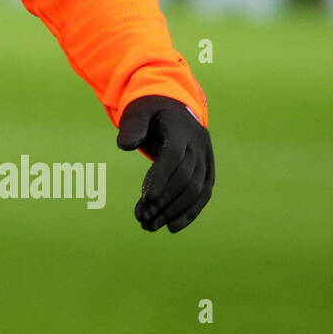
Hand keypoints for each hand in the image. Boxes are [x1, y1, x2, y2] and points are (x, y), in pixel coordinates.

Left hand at [116, 95, 214, 233]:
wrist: (174, 106)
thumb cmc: (150, 110)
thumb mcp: (137, 111)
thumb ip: (131, 126)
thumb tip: (125, 146)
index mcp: (181, 129)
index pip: (174, 157)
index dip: (161, 178)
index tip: (145, 198)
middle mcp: (198, 146)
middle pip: (184, 178)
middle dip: (163, 201)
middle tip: (141, 218)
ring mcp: (206, 159)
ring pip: (195, 191)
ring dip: (173, 211)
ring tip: (149, 226)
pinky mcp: (207, 172)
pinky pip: (202, 195)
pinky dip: (189, 213)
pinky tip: (171, 227)